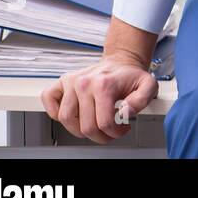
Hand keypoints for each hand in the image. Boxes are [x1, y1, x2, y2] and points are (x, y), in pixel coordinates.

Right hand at [41, 53, 157, 143]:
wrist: (121, 61)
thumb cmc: (131, 76)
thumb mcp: (148, 86)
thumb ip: (142, 100)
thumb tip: (125, 112)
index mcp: (104, 85)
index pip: (103, 123)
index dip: (114, 133)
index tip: (122, 129)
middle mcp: (84, 83)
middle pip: (85, 126)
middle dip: (100, 136)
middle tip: (110, 131)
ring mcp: (70, 82)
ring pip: (65, 119)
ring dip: (80, 129)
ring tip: (94, 124)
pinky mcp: (61, 83)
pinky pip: (49, 102)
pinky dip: (55, 112)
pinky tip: (74, 114)